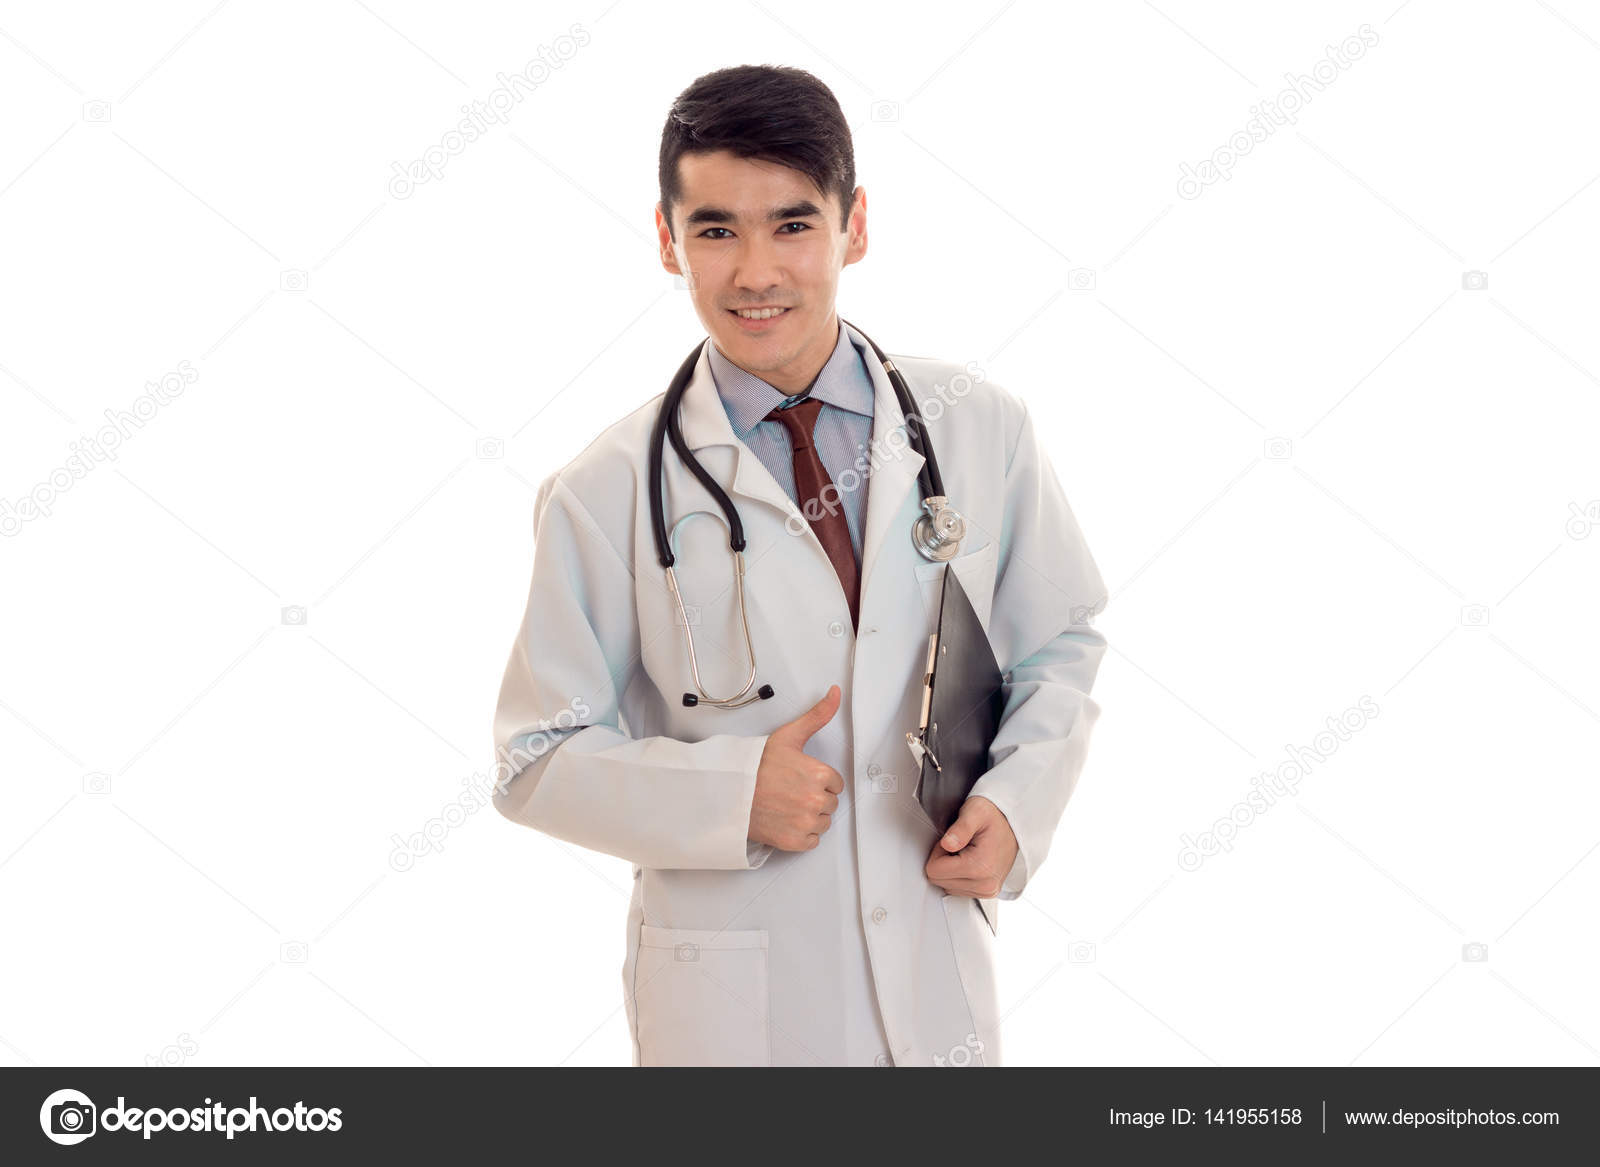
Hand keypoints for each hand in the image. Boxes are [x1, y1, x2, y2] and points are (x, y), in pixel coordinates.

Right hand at [749, 685, 845, 851]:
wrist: (729, 791)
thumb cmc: (757, 765)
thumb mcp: (790, 736)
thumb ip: (818, 715)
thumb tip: (835, 693)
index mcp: (819, 774)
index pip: (836, 784)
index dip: (819, 780)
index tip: (801, 778)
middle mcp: (815, 800)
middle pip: (830, 804)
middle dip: (814, 798)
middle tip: (791, 791)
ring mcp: (804, 822)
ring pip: (822, 823)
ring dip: (809, 817)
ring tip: (787, 805)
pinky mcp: (794, 841)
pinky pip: (811, 842)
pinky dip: (801, 835)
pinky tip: (786, 820)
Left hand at [924, 796, 1017, 897]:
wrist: (1013, 824)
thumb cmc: (993, 816)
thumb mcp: (975, 811)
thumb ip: (961, 828)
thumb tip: (947, 844)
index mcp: (980, 867)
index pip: (934, 871)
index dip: (937, 851)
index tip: (952, 840)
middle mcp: (986, 884)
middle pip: (939, 880)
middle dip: (943, 860)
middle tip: (959, 845)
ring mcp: (988, 890)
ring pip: (947, 886)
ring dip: (950, 868)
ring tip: (965, 851)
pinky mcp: (987, 892)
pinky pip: (957, 889)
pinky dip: (958, 875)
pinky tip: (970, 861)